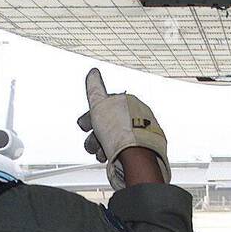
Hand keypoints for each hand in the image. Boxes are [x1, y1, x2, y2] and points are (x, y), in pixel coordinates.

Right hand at [77, 69, 169, 190]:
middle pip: (110, 124)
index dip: (91, 116)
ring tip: (100, 154)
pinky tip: (111, 158)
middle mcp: (138, 116)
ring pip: (117, 138)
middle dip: (96, 135)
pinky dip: (115, 154)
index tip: (84, 126)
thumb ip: (94, 89)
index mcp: (130, 102)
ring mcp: (143, 133)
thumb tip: (93, 72)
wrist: (136, 157)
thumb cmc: (119, 132)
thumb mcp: (100, 105)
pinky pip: (126, 150)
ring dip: (103, 146)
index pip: (105, 105)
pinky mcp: (145, 149)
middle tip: (92, 145)